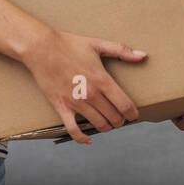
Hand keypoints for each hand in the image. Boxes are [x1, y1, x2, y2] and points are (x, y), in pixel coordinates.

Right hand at [20, 28, 144, 144]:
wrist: (41, 48)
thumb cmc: (69, 45)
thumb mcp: (98, 44)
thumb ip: (122, 51)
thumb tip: (143, 56)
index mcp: (102, 80)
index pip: (125, 105)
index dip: (132, 114)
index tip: (133, 115)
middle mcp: (91, 94)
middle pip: (114, 117)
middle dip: (120, 121)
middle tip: (119, 118)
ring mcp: (75, 102)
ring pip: (98, 124)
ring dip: (106, 127)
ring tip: (107, 124)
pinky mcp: (61, 106)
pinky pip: (72, 128)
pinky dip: (81, 138)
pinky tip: (87, 140)